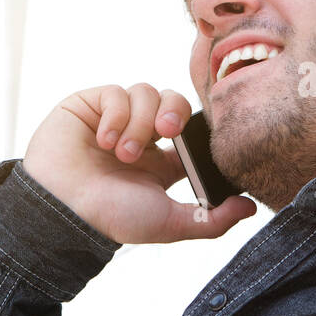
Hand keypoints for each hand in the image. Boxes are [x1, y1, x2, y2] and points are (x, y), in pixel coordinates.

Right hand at [21, 83, 255, 243]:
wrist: (64, 210)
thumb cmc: (112, 218)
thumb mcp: (171, 223)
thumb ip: (213, 219)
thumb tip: (251, 207)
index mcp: (162, 161)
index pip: (191, 129)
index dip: (197, 128)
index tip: (195, 142)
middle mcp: (140, 135)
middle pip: (174, 100)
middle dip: (175, 113)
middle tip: (167, 132)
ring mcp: (114, 117)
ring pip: (147, 92)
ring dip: (140, 122)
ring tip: (123, 153)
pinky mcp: (90, 104)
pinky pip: (117, 91)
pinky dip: (116, 115)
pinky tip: (103, 140)